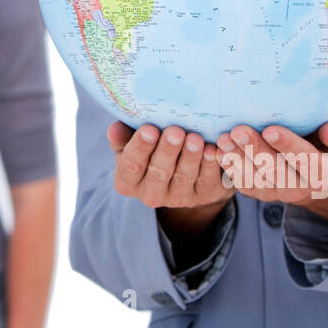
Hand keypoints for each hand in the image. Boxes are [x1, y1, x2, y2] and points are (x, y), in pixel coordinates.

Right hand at [108, 121, 231, 211]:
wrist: (179, 167)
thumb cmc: (150, 148)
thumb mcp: (131, 141)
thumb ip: (122, 136)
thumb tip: (114, 129)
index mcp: (128, 181)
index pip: (131, 165)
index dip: (140, 147)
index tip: (149, 129)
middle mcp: (151, 194)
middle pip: (159, 173)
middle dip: (167, 151)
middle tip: (175, 132)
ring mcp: (179, 198)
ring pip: (184, 177)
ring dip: (190, 157)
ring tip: (195, 138)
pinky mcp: (204, 196)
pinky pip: (207, 181)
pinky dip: (210, 165)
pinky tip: (212, 149)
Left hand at [215, 115, 327, 225]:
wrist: (317, 169)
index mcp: (323, 174)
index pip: (306, 161)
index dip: (288, 146)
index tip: (271, 129)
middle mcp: (299, 188)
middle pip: (276, 172)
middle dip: (256, 151)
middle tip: (238, 130)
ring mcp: (276, 193)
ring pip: (255, 179)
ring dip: (237, 159)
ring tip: (224, 139)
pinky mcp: (257, 193)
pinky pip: (241, 184)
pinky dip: (229, 168)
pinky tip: (218, 151)